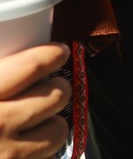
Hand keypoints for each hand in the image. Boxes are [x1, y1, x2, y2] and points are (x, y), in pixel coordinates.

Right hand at [0, 41, 70, 158]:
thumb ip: (0, 74)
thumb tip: (26, 60)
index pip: (32, 65)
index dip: (52, 55)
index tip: (58, 52)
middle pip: (55, 94)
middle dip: (57, 88)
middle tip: (48, 88)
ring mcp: (9, 153)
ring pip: (58, 128)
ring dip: (52, 123)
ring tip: (37, 121)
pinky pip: (48, 157)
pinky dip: (41, 153)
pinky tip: (25, 146)